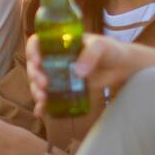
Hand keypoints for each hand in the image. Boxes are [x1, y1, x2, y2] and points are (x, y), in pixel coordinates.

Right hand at [25, 33, 152, 118]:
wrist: (122, 67)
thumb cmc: (111, 50)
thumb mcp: (101, 46)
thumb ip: (90, 55)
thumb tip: (77, 72)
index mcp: (59, 43)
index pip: (37, 43)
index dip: (32, 51)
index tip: (37, 62)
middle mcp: (55, 58)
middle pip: (35, 66)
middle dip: (34, 76)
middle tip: (44, 84)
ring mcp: (59, 74)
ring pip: (38, 82)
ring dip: (36, 91)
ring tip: (43, 99)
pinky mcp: (65, 89)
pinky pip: (49, 97)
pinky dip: (42, 105)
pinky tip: (40, 112)